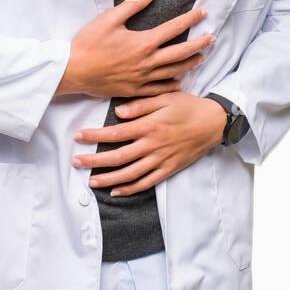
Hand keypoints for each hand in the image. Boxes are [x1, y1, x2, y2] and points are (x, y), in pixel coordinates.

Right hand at [55, 0, 216, 97]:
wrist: (73, 71)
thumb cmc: (88, 43)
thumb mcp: (109, 18)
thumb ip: (133, 4)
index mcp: (143, 42)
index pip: (174, 28)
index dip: (191, 19)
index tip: (204, 13)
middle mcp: (147, 62)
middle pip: (180, 52)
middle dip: (199, 43)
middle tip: (213, 38)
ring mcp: (141, 79)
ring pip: (173, 72)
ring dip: (190, 64)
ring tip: (202, 58)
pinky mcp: (134, 90)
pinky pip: (158, 89)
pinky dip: (172, 85)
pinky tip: (180, 82)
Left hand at [70, 92, 227, 196]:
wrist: (213, 122)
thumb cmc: (187, 107)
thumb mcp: (165, 98)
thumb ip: (141, 105)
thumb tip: (118, 112)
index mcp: (150, 125)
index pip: (116, 133)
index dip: (95, 136)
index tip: (78, 137)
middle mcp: (153, 145)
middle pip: (118, 157)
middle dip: (94, 161)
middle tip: (76, 162)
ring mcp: (161, 159)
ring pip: (130, 174)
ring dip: (108, 179)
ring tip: (91, 181)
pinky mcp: (168, 169)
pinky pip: (147, 183)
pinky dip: (130, 189)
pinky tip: (116, 191)